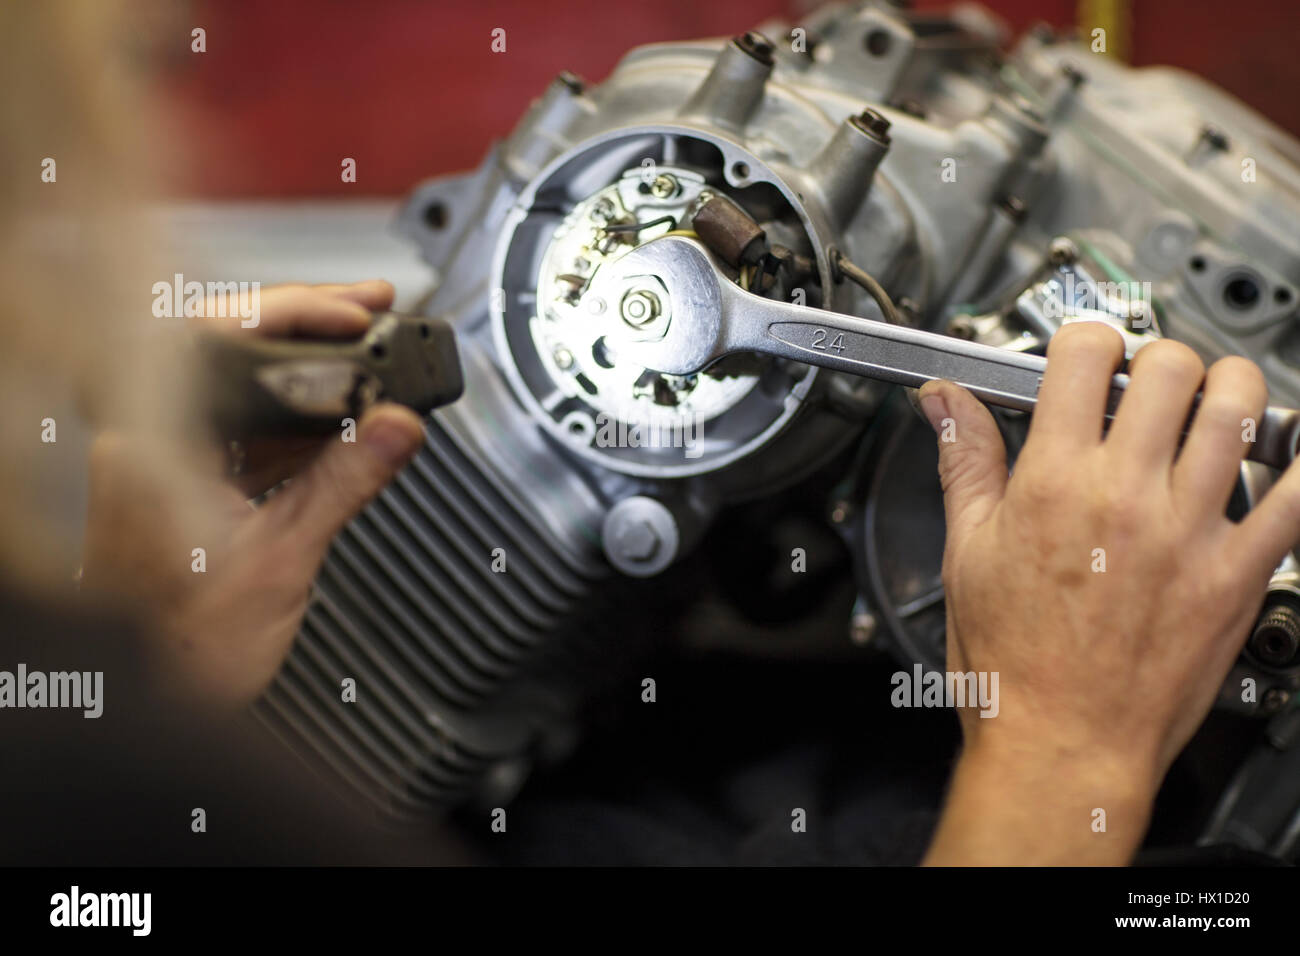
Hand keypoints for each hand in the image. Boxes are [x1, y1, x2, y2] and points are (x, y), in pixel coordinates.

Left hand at [81, 281, 425, 706]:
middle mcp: (149, 442)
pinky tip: (341, 419)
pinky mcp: (188, 487)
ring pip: (243, 389)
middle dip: (308, 326)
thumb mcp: (284, 559)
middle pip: (231, 351)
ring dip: (308, 372)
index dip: (295, 312)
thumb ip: (345, 482)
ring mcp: (166, 462)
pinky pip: (246, 431)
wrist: (149, 706)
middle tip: (373, 309)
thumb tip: (398, 428)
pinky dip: (296, 420)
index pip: (223, 340)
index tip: (356, 314)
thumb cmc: (183, 650)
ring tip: (372, 354)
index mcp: (154, 445)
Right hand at [918, 322, 1297, 863]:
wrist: (1061, 746)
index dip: (1085, 339)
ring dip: (1227, 389)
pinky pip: (1299, 496)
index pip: (1085, 353)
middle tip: (1146, 386)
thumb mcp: (966, 553)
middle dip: (1156, 360)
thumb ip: (965, 463)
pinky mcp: (1237, 573)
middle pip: (1170, 366)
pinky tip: (1285, 456)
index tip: (1086, 356)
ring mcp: (1190, 531)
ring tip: (1209, 408)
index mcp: (1053, 481)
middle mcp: (1126, 495)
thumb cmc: (1011, 665)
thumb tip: (945, 404)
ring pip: (1240, 409)